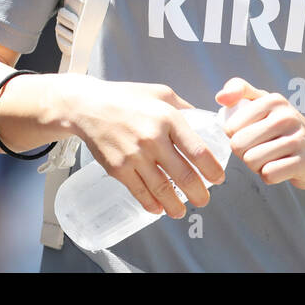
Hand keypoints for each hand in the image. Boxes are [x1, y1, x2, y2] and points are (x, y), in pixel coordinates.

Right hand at [64, 77, 226, 218]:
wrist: (87, 106)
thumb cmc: (125, 98)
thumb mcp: (160, 93)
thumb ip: (184, 108)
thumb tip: (204, 122)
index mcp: (168, 119)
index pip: (197, 151)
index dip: (212, 170)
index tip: (218, 178)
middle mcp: (153, 139)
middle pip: (184, 175)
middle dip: (199, 194)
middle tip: (204, 200)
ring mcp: (134, 156)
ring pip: (162, 189)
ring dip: (176, 205)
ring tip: (181, 211)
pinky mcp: (118, 168)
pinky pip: (140, 192)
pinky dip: (152, 204)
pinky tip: (158, 208)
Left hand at [216, 77, 304, 190]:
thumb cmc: (283, 129)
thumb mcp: (263, 103)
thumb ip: (239, 91)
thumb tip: (220, 98)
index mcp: (273, 100)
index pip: (231, 127)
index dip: (235, 136)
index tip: (251, 134)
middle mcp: (287, 117)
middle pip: (239, 145)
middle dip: (244, 153)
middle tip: (260, 149)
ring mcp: (297, 139)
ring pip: (251, 160)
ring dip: (256, 166)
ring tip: (271, 158)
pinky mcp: (304, 162)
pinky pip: (268, 174)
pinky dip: (269, 176)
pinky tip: (281, 168)